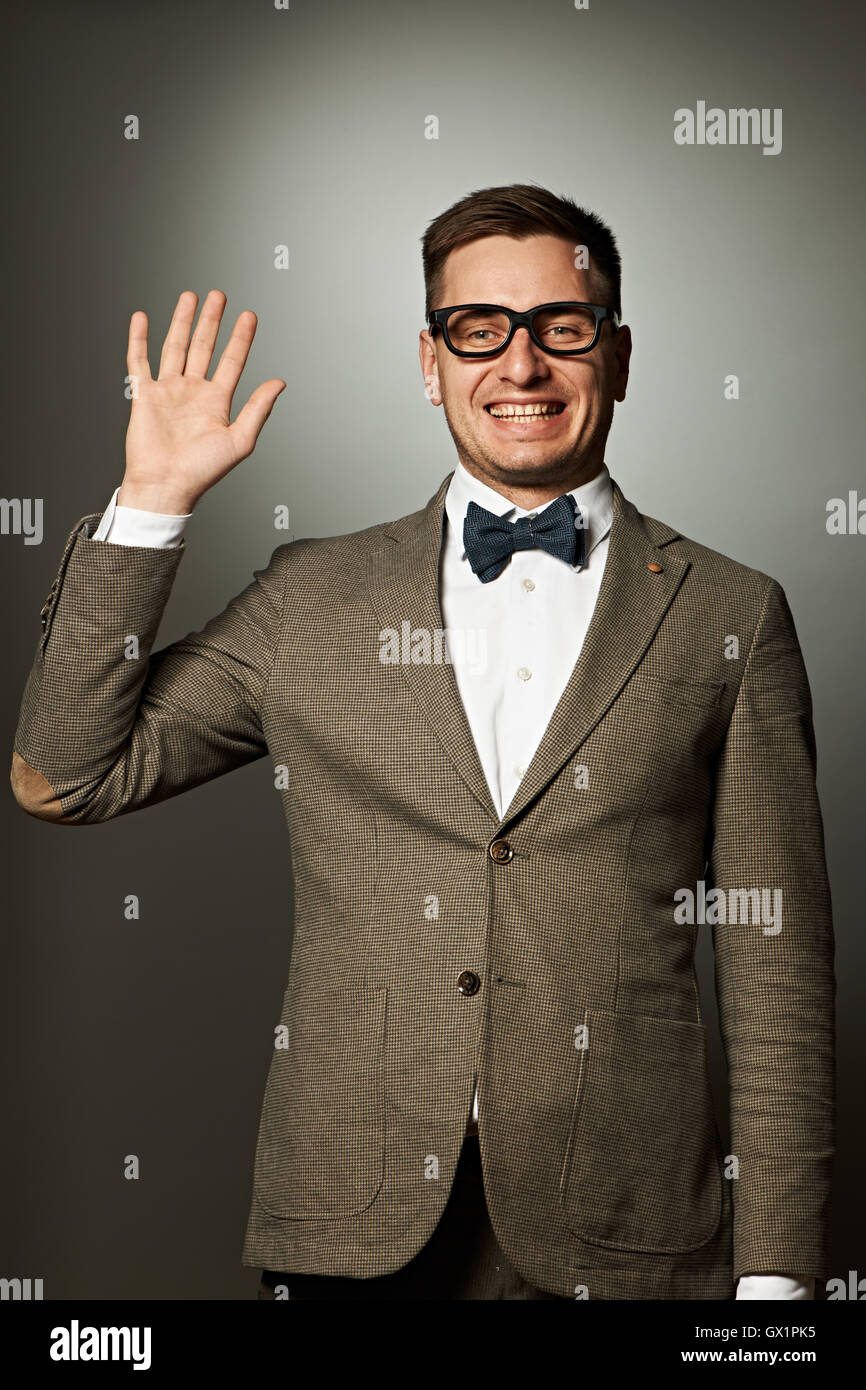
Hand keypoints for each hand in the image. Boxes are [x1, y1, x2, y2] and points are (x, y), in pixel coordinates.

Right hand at [120, 290, 285, 513]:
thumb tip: (279, 383)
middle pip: (204, 347)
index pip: (232, 361)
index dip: (241, 338)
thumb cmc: (202, 471)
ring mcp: (168, 391)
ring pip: (175, 347)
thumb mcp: (240, 440)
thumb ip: (258, 409)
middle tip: (219, 295)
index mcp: (217, 402)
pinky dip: (139, 339)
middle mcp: (193, 392)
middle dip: (212, 321)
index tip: (249, 316)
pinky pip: (139, 361)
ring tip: (189, 297)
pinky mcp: (145, 395)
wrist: (165, 485)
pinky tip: (142, 318)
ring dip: (182, 322)